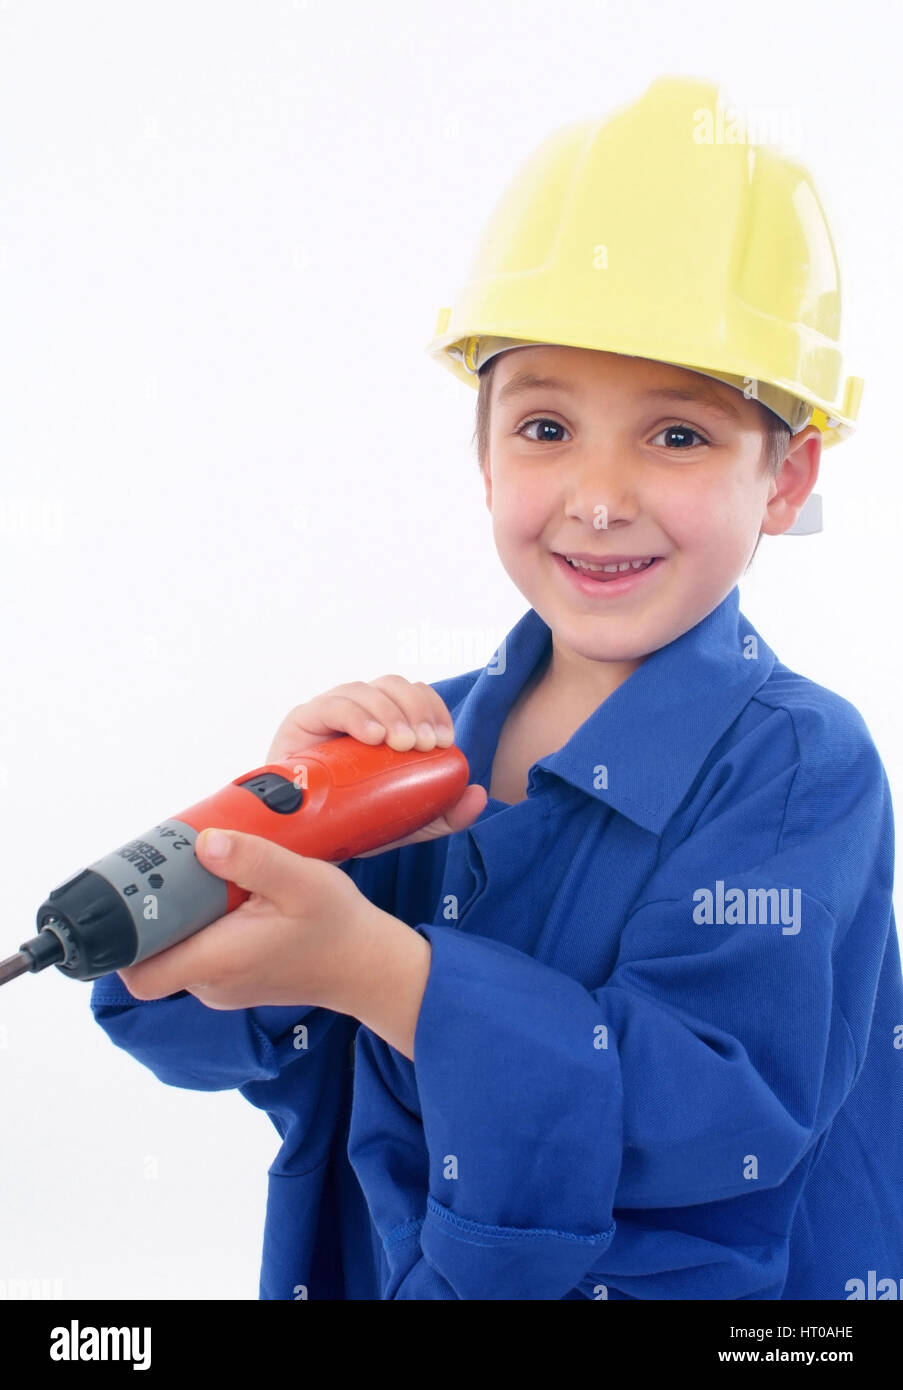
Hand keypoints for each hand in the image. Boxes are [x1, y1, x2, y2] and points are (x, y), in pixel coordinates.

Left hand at [117, 826, 380, 1012]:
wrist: (371, 965)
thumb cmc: (338, 927)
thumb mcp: (301, 880)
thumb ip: (252, 859)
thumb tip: (205, 842)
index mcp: (219, 962)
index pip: (140, 971)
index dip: (126, 938)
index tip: (139, 895)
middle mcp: (214, 983)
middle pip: (155, 955)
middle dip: (158, 914)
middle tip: (178, 871)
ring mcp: (224, 986)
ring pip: (180, 951)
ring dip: (186, 917)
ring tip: (210, 879)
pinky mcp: (238, 980)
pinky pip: (204, 953)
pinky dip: (207, 925)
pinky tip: (232, 897)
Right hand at [267, 675, 487, 856]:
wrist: (301, 842)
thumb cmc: (351, 821)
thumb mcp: (406, 821)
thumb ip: (443, 812)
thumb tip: (479, 794)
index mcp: (385, 721)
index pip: (416, 695)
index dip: (434, 709)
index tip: (445, 741)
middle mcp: (359, 709)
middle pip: (394, 686)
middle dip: (416, 710)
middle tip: (426, 744)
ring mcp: (330, 712)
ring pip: (367, 690)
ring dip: (390, 712)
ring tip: (400, 743)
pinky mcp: (302, 721)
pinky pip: (332, 704)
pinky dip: (356, 716)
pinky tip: (372, 737)